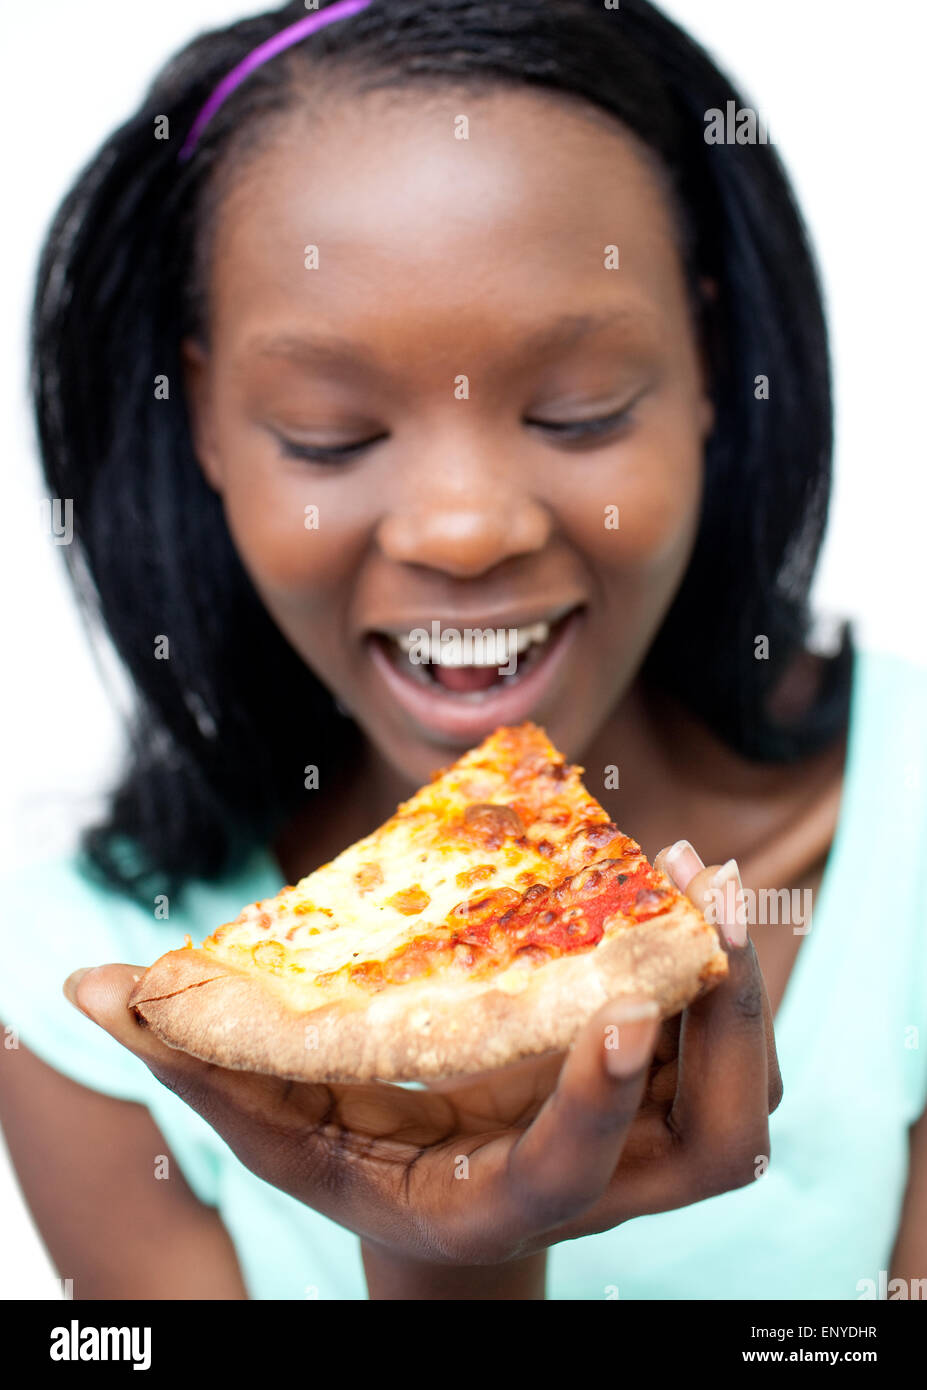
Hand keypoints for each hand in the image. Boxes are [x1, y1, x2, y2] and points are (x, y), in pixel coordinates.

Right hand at [64, 842, 780, 1265]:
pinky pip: (721, 1047)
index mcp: (496, 1203)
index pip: (566, 1176)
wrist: (446, 1203)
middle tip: (703, 894)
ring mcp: (640, 1153)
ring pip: (735, 1090)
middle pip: (709, 1139)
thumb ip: (198, 1063)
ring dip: (736, 985)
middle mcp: (592, 1188)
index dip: (597, 1105)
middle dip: (724, 1024)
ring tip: (700, 873)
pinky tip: (682, 886)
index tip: (628, 1008)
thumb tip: (86, 985)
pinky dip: (719, 972)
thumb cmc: (353, 1165)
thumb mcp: (278, 1125)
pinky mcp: (660, 1106)